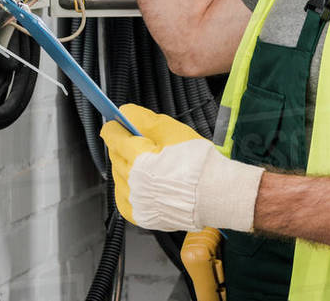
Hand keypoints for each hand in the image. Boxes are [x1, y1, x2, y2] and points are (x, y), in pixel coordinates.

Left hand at [100, 104, 263, 232]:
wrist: (215, 194)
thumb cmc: (198, 163)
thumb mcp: (172, 131)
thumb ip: (144, 120)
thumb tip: (124, 112)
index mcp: (139, 160)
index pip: (114, 137)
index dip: (114, 127)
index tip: (115, 122)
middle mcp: (133, 183)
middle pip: (115, 155)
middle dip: (122, 145)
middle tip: (137, 140)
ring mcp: (135, 202)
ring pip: (118, 176)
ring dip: (126, 166)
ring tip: (146, 162)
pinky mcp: (140, 216)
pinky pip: (123, 198)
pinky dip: (127, 188)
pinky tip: (140, 182)